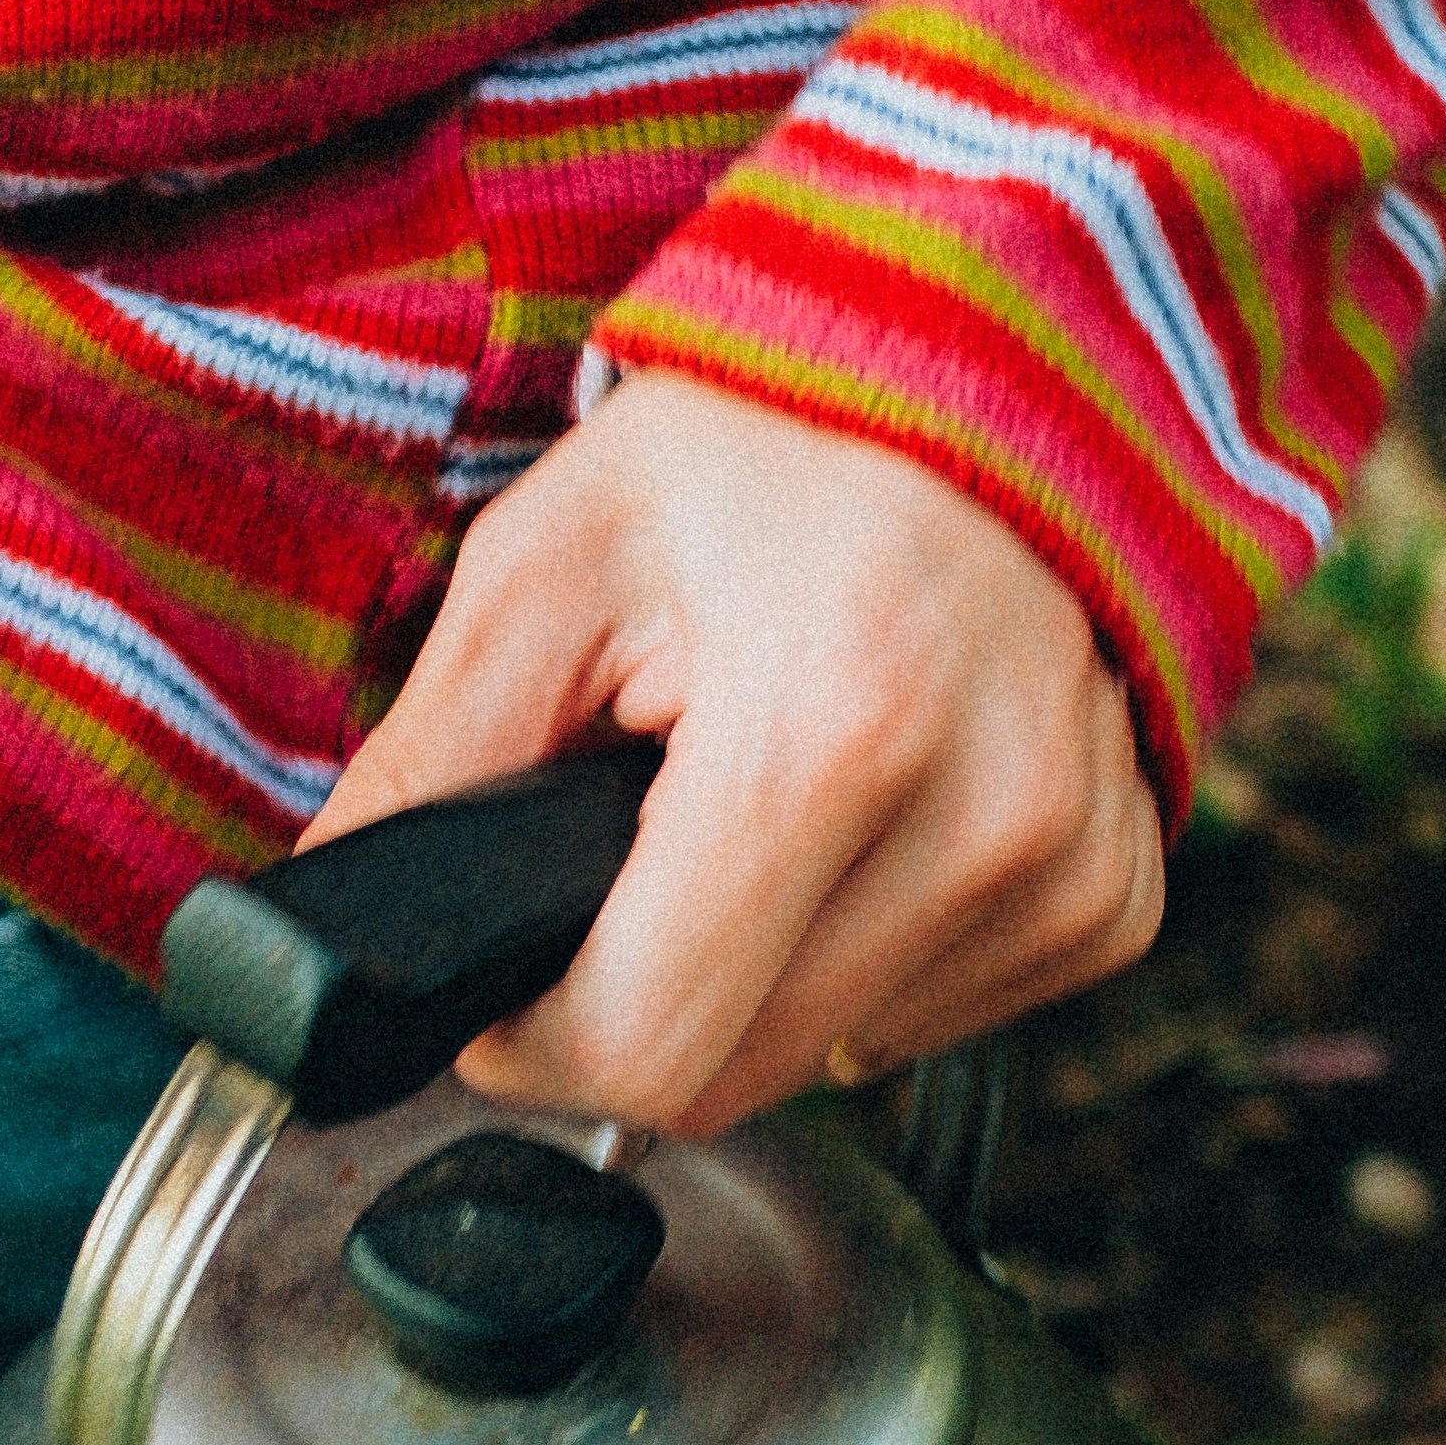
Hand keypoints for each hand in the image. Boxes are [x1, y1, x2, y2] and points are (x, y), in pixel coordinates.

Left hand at [305, 374, 1165, 1136]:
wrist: (989, 365)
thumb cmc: (763, 442)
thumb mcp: (555, 557)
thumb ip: (431, 761)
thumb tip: (333, 941)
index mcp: (832, 727)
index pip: (646, 1048)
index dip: (534, 1041)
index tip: (511, 978)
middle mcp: (986, 815)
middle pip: (734, 1079)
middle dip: (638, 1002)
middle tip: (622, 857)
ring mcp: (1067, 865)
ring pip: (832, 1059)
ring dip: (757, 974)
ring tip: (756, 801)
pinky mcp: (1112, 897)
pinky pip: (939, 1022)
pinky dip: (870, 955)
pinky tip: (864, 820)